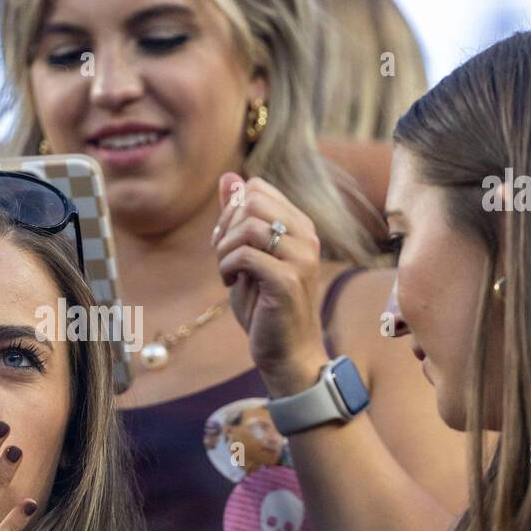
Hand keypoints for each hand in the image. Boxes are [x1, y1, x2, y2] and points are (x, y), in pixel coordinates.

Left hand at [211, 172, 329, 395]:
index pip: (257, 188)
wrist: (285, 352)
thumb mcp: (246, 256)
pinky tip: (230, 283)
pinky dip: (227, 267)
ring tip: (228, 272)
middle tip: (223, 255)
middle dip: (226, 226)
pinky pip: (246, 255)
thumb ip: (238, 217)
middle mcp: (306, 236)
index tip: (226, 241)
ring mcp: (301, 257)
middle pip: (252, 200)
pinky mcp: (288, 280)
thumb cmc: (264, 307)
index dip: (232, 210)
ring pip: (249, 226)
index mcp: (300, 226)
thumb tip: (228, 177)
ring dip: (225, 249)